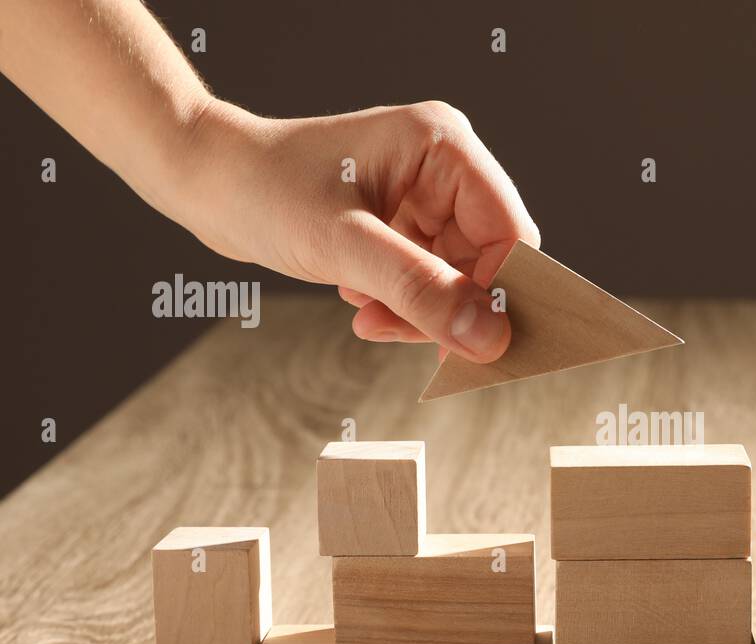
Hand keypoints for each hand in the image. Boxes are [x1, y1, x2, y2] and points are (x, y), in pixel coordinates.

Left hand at [181, 99, 537, 360]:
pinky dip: (403, 305)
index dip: (503, 295)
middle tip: (407, 339)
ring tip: (370, 320)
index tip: (477, 347)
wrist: (205, 184)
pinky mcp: (407, 222)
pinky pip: (431, 280)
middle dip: (451, 308)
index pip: (512, 233)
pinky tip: (361, 302)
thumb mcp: (344, 248)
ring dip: (421, 312)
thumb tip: (489, 339)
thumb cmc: (263, 191)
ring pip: (461, 279)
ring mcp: (427, 196)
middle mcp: (445, 167)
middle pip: (490, 261)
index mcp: (444, 147)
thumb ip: (421, 291)